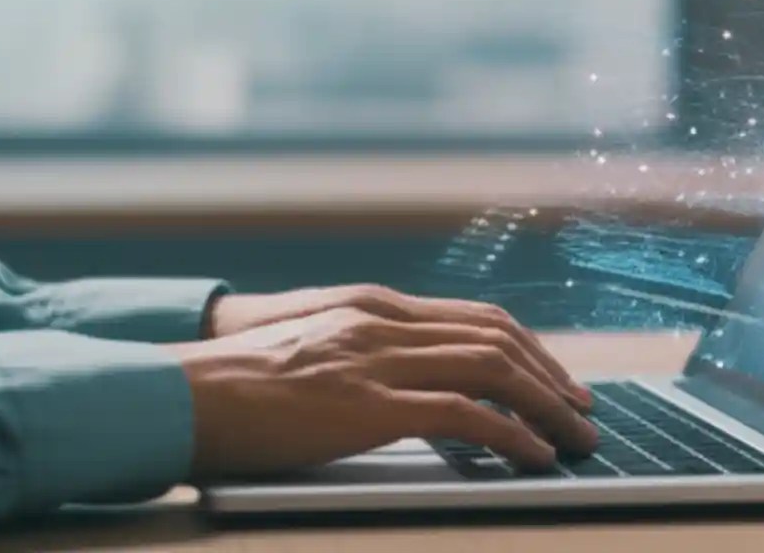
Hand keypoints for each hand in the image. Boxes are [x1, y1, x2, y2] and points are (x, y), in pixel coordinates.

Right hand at [168, 307, 598, 479]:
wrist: (179, 394)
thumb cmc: (238, 387)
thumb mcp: (313, 353)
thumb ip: (365, 356)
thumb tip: (412, 386)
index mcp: (374, 307)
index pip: (475, 318)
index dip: (528, 348)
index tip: (556, 378)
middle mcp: (384, 322)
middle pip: (497, 338)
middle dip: (552, 376)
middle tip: (583, 411)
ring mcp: (378, 360)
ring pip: (493, 370)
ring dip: (547, 405)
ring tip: (576, 438)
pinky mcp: (368, 405)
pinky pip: (465, 415)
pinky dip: (513, 434)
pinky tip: (536, 456)